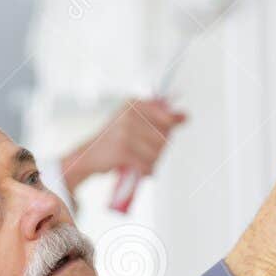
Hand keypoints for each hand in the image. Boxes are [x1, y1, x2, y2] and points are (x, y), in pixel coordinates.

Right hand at [60, 98, 188, 193]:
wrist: (88, 156)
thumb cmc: (114, 139)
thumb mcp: (136, 123)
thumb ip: (161, 118)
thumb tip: (187, 116)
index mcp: (134, 104)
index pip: (167, 118)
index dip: (167, 131)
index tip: (158, 137)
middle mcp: (130, 115)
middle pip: (163, 138)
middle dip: (158, 151)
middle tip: (146, 154)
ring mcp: (125, 132)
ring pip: (156, 153)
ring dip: (152, 163)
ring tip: (141, 163)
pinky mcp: (122, 151)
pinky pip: (146, 165)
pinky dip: (146, 172)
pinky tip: (140, 171)